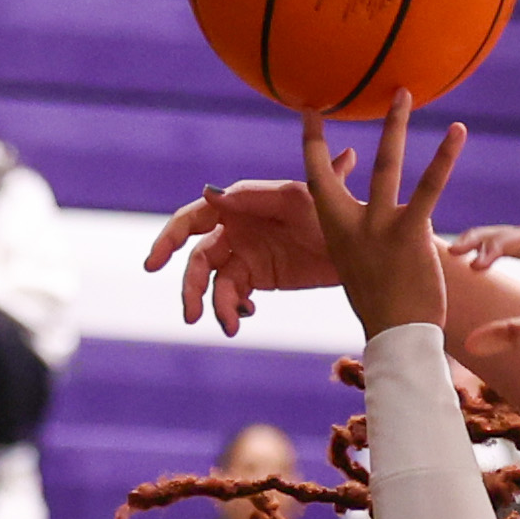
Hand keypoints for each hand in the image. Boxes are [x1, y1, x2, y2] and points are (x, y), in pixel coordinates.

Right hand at [143, 159, 358, 335]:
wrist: (364, 244)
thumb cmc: (333, 210)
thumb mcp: (300, 197)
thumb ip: (257, 195)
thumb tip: (211, 192)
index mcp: (239, 204)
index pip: (193, 218)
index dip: (170, 238)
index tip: (155, 263)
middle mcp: (235, 229)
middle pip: (198, 258)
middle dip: (190, 286)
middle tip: (190, 314)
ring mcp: (245, 255)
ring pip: (215, 282)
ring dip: (216, 305)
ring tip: (228, 326)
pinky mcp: (259, 278)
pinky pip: (234, 295)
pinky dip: (233, 308)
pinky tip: (243, 316)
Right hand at [302, 95, 463, 338]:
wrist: (396, 337)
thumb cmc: (383, 305)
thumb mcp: (360, 265)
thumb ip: (358, 236)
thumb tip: (361, 220)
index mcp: (335, 229)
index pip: (316, 177)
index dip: (314, 142)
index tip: (311, 109)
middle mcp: (350, 222)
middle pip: (341, 164)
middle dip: (349, 125)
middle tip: (352, 94)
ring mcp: (378, 226)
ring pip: (385, 166)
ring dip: (394, 126)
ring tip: (404, 93)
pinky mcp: (409, 233)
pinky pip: (428, 188)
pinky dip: (444, 157)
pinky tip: (458, 132)